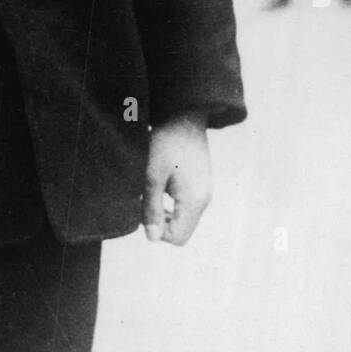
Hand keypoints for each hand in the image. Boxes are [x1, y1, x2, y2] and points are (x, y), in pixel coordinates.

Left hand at [143, 113, 211, 246]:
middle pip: (182, 230)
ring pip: (184, 217)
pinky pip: (187, 204)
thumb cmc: (166, 141)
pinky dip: (172, 201)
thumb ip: (152, 207)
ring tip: (154, 187)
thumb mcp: (153, 174)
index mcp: (195, 200)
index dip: (157, 229)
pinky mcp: (201, 182)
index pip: (177, 237)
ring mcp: (205, 190)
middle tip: (147, 197)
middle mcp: (204, 199)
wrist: (184, 113)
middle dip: (161, 220)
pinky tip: (163, 181)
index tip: (145, 207)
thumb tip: (152, 238)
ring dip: (166, 210)